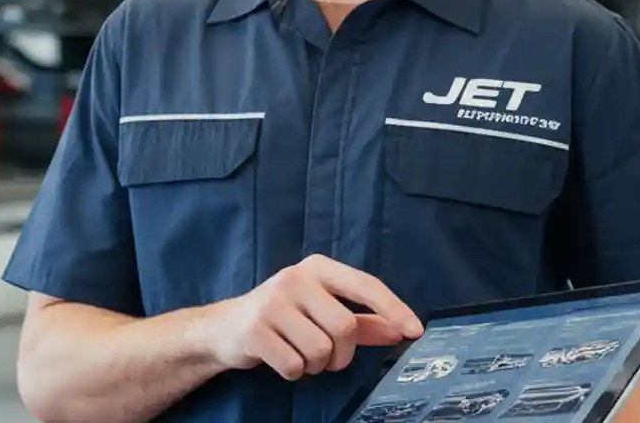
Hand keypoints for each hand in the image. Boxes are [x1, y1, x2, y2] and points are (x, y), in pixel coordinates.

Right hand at [206, 254, 423, 380]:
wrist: (224, 327)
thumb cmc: (283, 317)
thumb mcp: (322, 311)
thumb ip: (363, 320)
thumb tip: (400, 330)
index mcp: (317, 268)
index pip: (365, 284)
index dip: (393, 308)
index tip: (414, 330)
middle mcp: (295, 278)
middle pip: (344, 327)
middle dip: (341, 353)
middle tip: (328, 357)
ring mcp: (272, 302)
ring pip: (320, 350)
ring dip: (316, 365)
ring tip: (301, 355)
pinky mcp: (254, 329)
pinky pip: (294, 365)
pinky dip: (295, 372)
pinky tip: (282, 359)